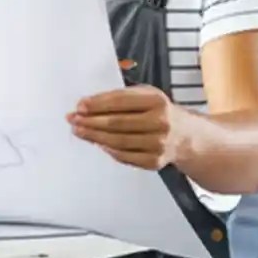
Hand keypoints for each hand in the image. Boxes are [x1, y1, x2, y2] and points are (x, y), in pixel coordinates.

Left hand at [68, 85, 186, 170]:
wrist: (185, 135)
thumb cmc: (158, 111)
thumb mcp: (145, 96)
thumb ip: (119, 98)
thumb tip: (86, 106)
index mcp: (157, 100)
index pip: (120, 101)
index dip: (97, 104)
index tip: (79, 105)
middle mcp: (160, 122)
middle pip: (117, 123)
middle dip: (90, 121)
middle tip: (72, 119)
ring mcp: (158, 144)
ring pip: (118, 141)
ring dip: (94, 136)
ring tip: (78, 131)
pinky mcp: (154, 162)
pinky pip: (124, 156)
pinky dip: (108, 149)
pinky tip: (97, 142)